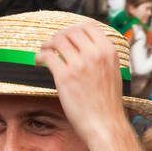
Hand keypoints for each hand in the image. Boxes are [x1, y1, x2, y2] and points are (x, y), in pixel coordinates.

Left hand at [33, 22, 127, 145]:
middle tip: (52, 46)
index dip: (74, 28)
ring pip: (57, 40)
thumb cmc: (107, 103)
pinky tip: (38, 63)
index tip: (67, 37)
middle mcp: (95, 54)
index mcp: (108, 51)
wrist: (105, 124)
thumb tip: (87, 47)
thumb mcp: (113, 73)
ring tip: (44, 53)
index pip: (88, 26)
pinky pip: (47, 56)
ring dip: (47, 44)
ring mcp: (79, 64)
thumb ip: (102, 58)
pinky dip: (40, 57)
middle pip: (70, 31)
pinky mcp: (65, 77)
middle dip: (58, 36)